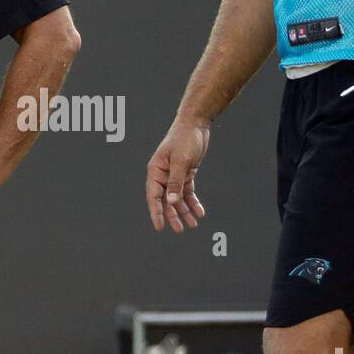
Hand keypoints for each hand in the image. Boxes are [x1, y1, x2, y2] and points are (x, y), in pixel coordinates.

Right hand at [146, 118, 209, 232]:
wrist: (196, 124)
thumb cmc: (184, 139)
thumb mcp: (180, 161)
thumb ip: (175, 182)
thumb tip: (171, 202)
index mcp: (156, 171)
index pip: (154, 196)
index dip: (156, 212)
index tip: (160, 227)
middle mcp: (163, 175)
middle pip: (166, 200)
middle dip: (173, 215)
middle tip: (180, 230)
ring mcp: (174, 175)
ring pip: (177, 198)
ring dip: (184, 211)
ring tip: (193, 224)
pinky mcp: (186, 173)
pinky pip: (187, 191)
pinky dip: (193, 201)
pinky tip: (200, 211)